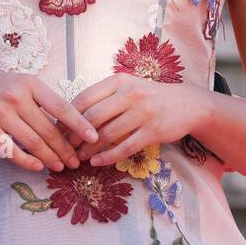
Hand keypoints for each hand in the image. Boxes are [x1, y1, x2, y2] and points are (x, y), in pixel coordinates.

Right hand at [0, 70, 98, 173]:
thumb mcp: (19, 83)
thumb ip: (40, 99)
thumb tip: (67, 123)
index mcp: (29, 83)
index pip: (61, 106)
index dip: (79, 124)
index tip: (93, 136)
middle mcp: (16, 97)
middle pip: (48, 129)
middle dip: (65, 149)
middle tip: (76, 161)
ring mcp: (0, 113)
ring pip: (33, 142)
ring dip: (50, 158)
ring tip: (61, 166)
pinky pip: (12, 151)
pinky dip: (28, 161)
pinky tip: (38, 166)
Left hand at [62, 76, 210, 168]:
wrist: (187, 104)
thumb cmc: (149, 97)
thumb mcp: (127, 88)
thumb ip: (103, 97)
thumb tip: (70, 115)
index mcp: (118, 81)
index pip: (84, 98)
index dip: (67, 116)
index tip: (58, 130)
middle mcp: (130, 94)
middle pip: (92, 117)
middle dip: (75, 136)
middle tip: (65, 148)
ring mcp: (143, 112)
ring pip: (107, 135)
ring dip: (89, 150)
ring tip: (79, 158)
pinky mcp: (153, 131)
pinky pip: (125, 148)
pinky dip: (108, 157)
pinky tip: (97, 163)